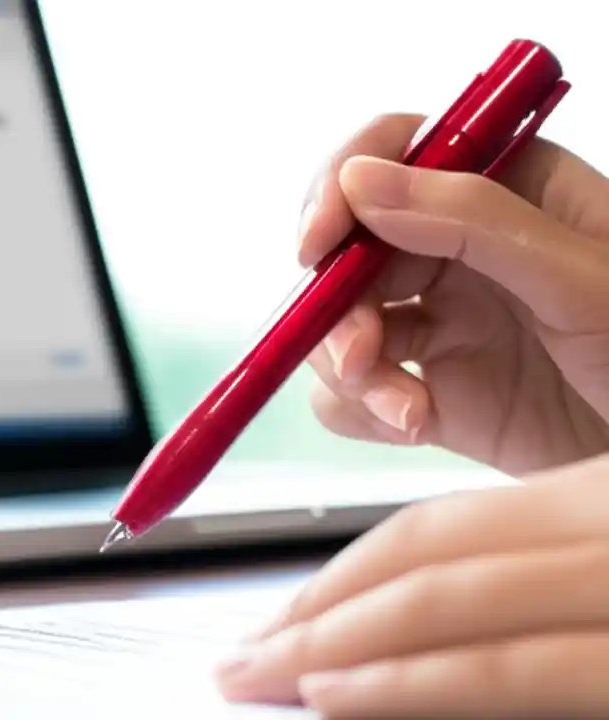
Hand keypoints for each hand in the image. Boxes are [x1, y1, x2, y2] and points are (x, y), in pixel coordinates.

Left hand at [215, 454, 608, 716]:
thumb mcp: (604, 573)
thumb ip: (532, 587)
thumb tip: (413, 645)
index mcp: (601, 499)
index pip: (444, 524)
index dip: (344, 572)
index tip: (283, 616)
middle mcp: (606, 523)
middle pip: (422, 552)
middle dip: (316, 606)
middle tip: (240, 653)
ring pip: (440, 598)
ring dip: (327, 641)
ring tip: (254, 675)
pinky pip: (503, 670)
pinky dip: (402, 682)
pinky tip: (330, 694)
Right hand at [298, 114, 608, 474]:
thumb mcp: (580, 275)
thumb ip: (471, 220)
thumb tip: (361, 180)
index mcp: (505, 192)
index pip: (394, 154)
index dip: (339, 189)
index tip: (316, 243)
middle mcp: (461, 250)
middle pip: (348, 250)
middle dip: (338, 306)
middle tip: (360, 355)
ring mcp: (442, 322)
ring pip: (337, 324)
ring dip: (349, 366)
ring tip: (403, 406)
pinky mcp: (431, 391)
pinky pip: (352, 392)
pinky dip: (364, 411)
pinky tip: (415, 422)